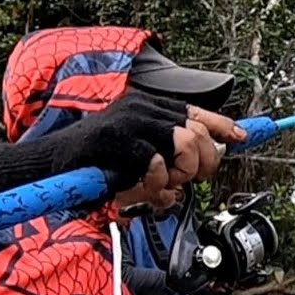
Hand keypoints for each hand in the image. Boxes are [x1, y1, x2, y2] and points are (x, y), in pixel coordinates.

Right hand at [0, 90, 245, 210]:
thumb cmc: (98, 165)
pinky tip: (146, 187)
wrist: (52, 168)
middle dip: (203, 161)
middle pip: (196, 131)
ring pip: (183, 142)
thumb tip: (209, 160)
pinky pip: (156, 161)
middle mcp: (140, 107)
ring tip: (164, 184)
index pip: (195, 112)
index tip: (242, 137)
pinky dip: (157, 181)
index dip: (222, 125)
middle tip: (190, 180)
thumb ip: (171, 156)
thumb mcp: (141, 158)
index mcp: (147, 108)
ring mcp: (128, 120)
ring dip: (181, 171)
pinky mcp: (115, 138)